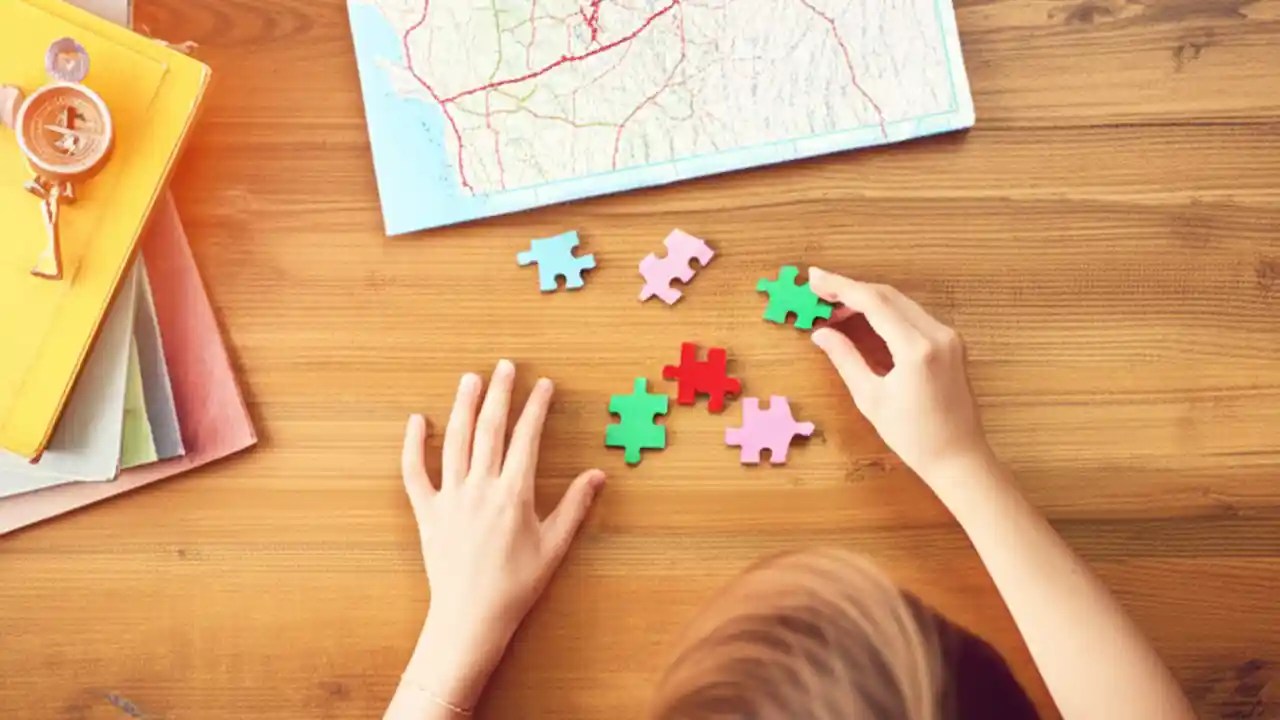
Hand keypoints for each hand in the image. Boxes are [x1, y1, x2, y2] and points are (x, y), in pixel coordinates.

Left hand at [398, 360, 605, 710]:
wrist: (470, 618)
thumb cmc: (516, 585)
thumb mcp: (553, 546)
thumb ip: (574, 506)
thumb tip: (597, 476)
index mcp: (513, 494)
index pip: (526, 439)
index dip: (536, 408)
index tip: (543, 385)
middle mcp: (480, 488)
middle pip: (490, 429)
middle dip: (499, 394)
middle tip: (505, 367)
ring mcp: (451, 497)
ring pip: (456, 441)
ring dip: (463, 406)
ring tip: (470, 379)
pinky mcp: (427, 512)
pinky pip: (415, 472)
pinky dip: (414, 445)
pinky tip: (418, 420)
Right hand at [808, 268, 991, 481]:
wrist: (959, 457)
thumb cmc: (914, 437)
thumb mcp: (871, 398)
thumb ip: (845, 359)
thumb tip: (821, 333)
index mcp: (917, 348)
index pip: (874, 302)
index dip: (841, 286)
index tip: (814, 279)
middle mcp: (938, 334)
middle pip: (888, 296)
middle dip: (852, 290)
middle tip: (819, 291)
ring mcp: (949, 337)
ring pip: (902, 303)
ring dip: (869, 300)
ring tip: (836, 309)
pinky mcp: (952, 343)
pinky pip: (914, 316)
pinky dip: (887, 312)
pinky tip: (866, 320)